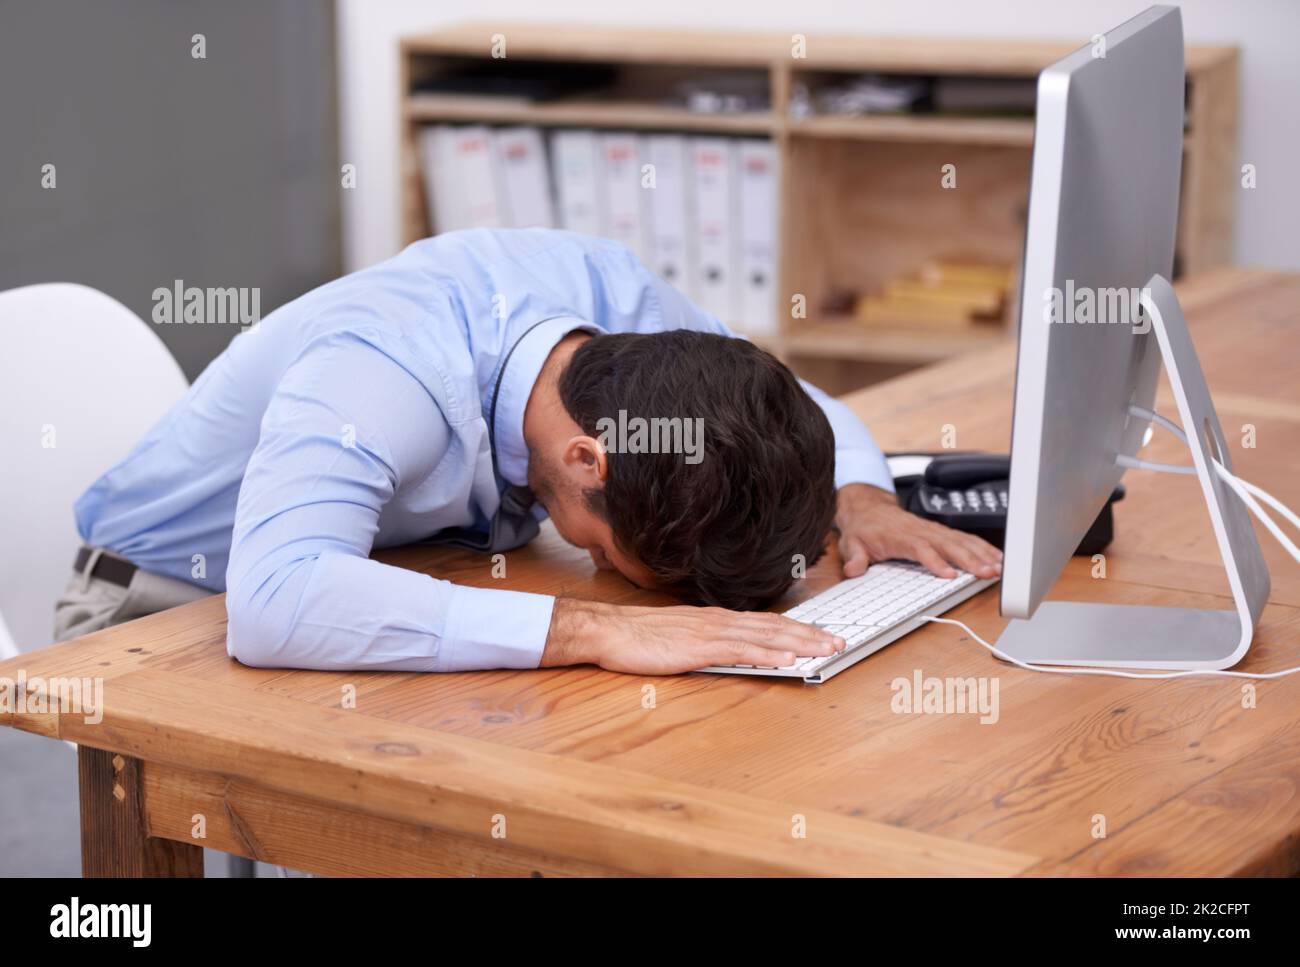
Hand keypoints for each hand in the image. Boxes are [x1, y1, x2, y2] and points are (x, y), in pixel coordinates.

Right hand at [541, 598, 845, 674]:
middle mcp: (718, 620)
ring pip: (765, 635)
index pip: (764, 622)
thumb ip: (704, 643)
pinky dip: (768, 653)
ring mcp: (710, 632)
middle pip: (774, 625)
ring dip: (800, 641)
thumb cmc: (637, 637)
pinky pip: (741, 650)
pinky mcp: (699, 647)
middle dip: (809, 633)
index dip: (796, 628)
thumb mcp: (679, 639)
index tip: (821, 633)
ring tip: (826, 648)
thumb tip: (726, 652)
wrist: (607, 630)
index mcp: (714, 619)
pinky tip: (788, 658)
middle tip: (839, 640)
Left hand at [833, 483, 1002, 579]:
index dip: (936, 561)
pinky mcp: (941, 532)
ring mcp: (933, 531)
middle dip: (971, 559)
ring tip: (1000, 568)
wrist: (869, 509)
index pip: (921, 549)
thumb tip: (854, 570)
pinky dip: (983, 547)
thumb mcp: (852, 543)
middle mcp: (921, 532)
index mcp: (900, 537)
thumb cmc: (864, 529)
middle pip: (949, 545)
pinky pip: (965, 538)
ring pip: (962, 541)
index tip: (950, 575)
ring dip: (982, 554)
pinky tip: (997, 557)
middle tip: (988, 573)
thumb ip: (855, 558)